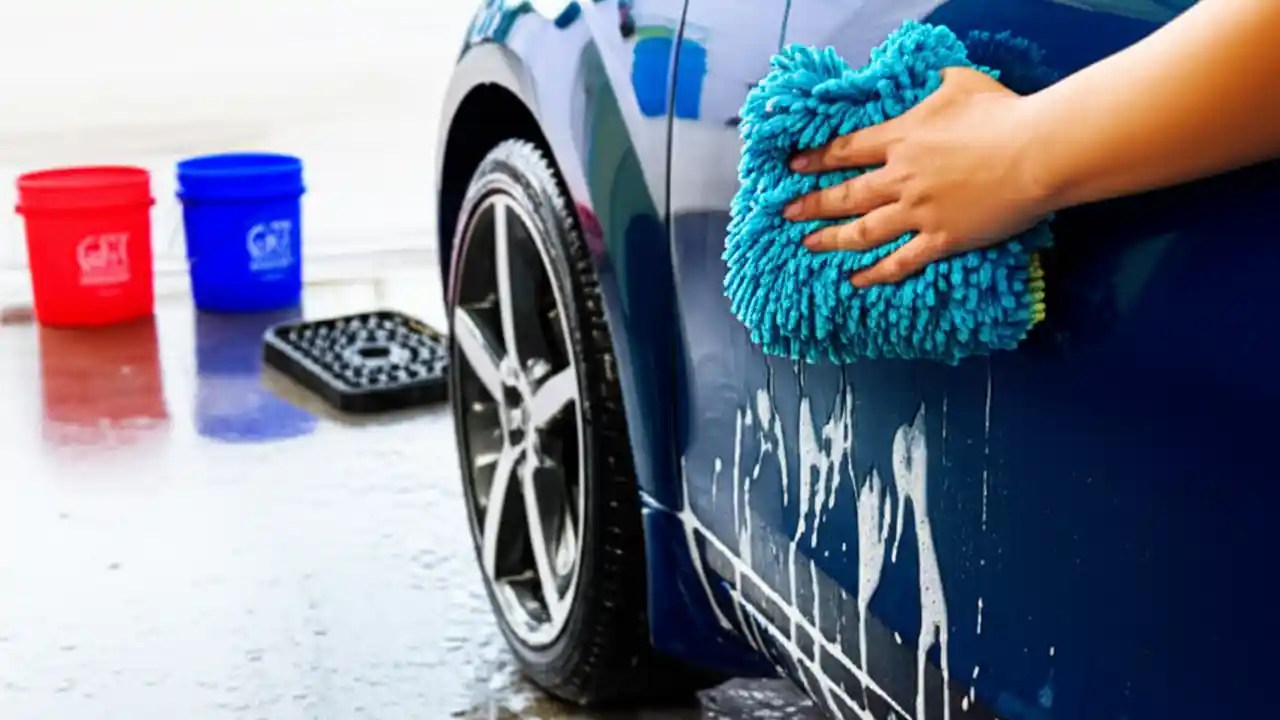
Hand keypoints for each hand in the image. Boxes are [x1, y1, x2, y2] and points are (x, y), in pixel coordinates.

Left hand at [784, 67, 1050, 286]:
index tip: (793, 167)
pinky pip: (900, 262)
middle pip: (845, 195)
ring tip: (809, 244)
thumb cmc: (1003, 112)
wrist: (1037, 152)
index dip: (817, 159)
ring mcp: (919, 212)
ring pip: (863, 231)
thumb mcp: (958, 81)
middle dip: (812, 204)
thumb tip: (922, 80)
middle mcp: (902, 178)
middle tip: (788, 212)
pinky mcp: (941, 239)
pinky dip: (875, 274)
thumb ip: (930, 84)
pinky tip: (856, 280)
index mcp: (902, 138)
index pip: (847, 150)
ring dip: (832, 239)